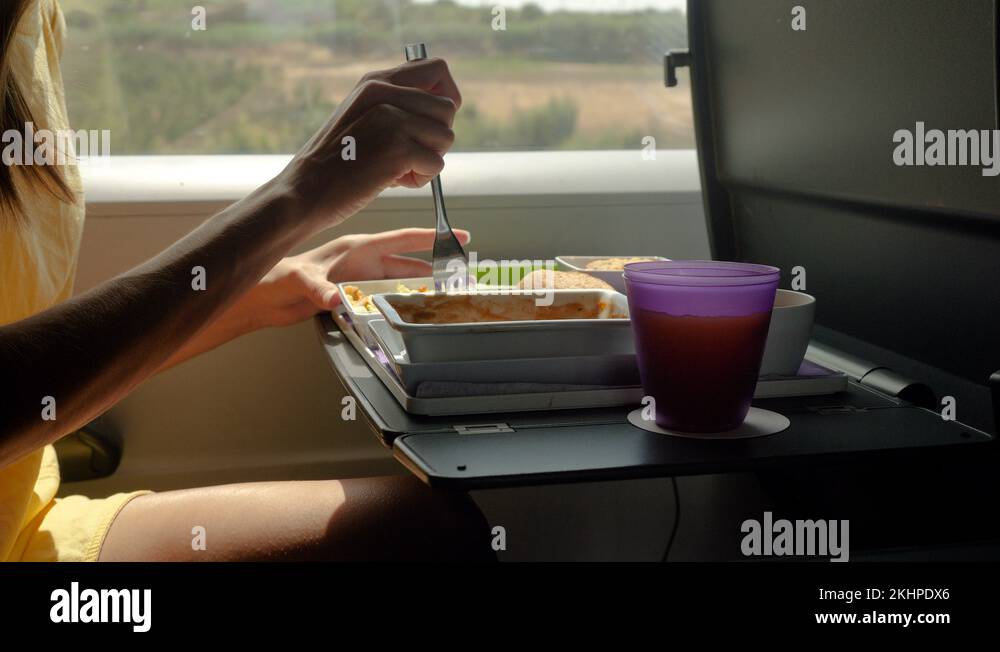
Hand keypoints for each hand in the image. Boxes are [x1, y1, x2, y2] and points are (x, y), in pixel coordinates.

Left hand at [245, 227, 471, 328]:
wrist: (261, 297)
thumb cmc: (276, 280)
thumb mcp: (300, 282)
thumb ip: (319, 290)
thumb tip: (338, 300)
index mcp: (357, 249)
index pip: (403, 239)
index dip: (431, 239)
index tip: (457, 236)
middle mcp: (361, 261)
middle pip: (407, 259)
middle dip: (435, 261)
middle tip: (461, 264)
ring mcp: (357, 277)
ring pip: (398, 277)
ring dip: (420, 281)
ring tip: (445, 287)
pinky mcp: (351, 293)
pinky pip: (384, 294)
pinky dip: (400, 299)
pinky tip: (411, 307)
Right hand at [276, 58, 461, 230]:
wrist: (304, 192)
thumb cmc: (335, 163)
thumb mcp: (362, 117)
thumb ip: (396, 105)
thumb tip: (446, 108)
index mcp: (376, 81)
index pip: (436, 68)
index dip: (445, 96)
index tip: (432, 121)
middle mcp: (385, 92)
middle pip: (448, 108)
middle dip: (436, 136)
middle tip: (407, 154)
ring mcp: (392, 118)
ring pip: (446, 137)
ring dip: (428, 160)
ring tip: (396, 168)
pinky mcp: (398, 147)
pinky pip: (436, 165)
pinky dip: (420, 180)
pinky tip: (391, 181)